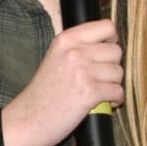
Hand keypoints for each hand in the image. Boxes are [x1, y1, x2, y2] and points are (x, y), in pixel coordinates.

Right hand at [1, 19, 122, 145]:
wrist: (27, 118)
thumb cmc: (43, 92)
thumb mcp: (55, 58)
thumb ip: (79, 48)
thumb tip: (110, 46)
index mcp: (66, 40)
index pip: (106, 27)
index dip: (111, 40)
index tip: (105, 53)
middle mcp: (74, 52)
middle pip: (116, 52)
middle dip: (111, 67)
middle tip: (98, 78)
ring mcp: (82, 71)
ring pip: (118, 72)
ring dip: (112, 85)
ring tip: (96, 92)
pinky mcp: (89, 92)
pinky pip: (118, 91)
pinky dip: (114, 100)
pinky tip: (99, 103)